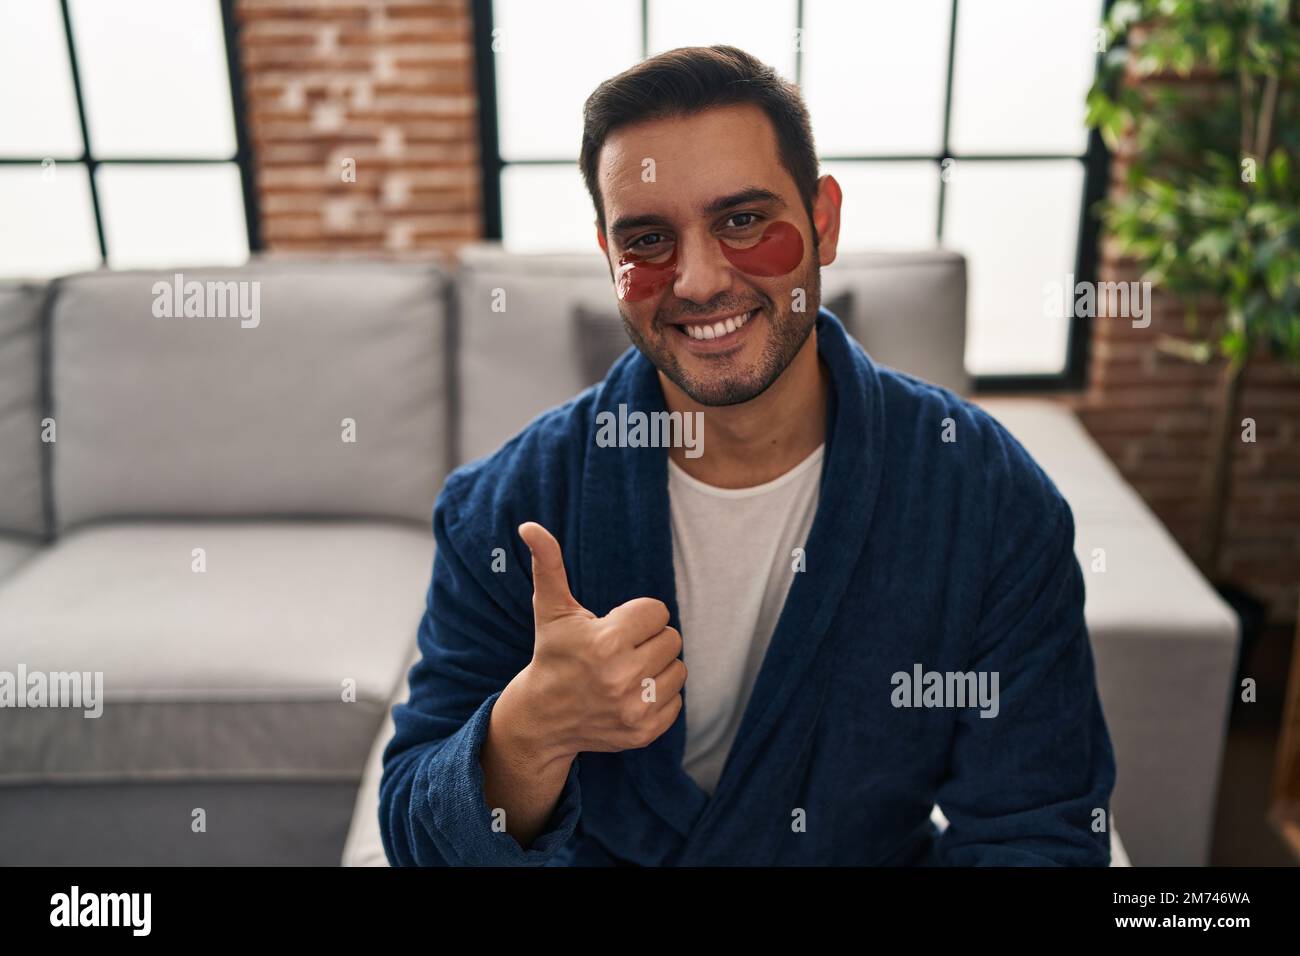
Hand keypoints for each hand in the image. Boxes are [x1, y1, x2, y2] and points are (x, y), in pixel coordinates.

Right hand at [509, 521, 685, 761]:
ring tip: (628, 671)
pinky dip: (660, 696)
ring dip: (658, 667)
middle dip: (649, 639)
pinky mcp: (644, 732)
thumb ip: (548, 564)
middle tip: (621, 650)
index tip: (615, 628)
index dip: (637, 616)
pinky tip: (632, 695)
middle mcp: (621, 677)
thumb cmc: (553, 654)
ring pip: (678, 669)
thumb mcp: (551, 610)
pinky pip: (677, 701)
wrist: (543, 719)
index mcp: (605, 642)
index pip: (657, 612)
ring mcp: (634, 708)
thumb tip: (529, 526)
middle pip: (672, 639)